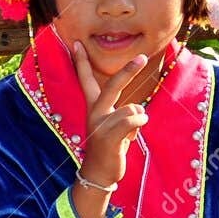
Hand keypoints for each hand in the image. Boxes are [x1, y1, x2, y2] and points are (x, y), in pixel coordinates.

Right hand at [72, 41, 150, 188]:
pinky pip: (135, 120)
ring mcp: (101, 124)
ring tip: (128, 135)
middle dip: (128, 71)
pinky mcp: (109, 136)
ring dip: (138, 120)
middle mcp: (94, 113)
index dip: (81, 62)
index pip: (86, 80)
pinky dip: (140, 124)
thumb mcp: (113, 127)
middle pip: (113, 85)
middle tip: (141, 57)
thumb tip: (139, 110)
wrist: (98, 174)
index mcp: (93, 107)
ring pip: (133, 109)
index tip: (76, 43)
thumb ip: (122, 113)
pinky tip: (133, 135)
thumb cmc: (109, 147)